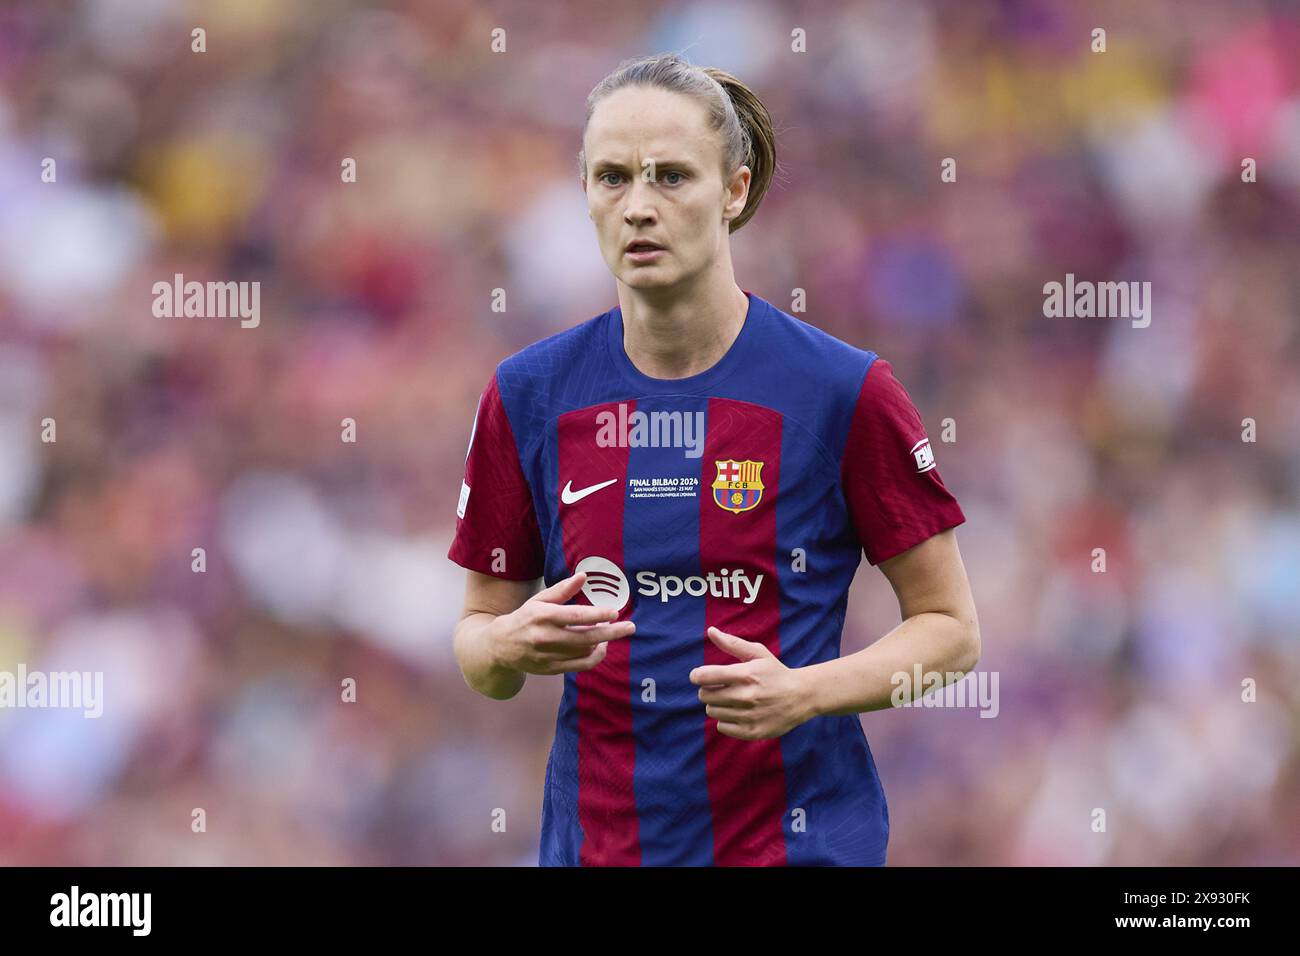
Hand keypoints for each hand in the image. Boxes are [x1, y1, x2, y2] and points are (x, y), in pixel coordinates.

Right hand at [489, 572, 634, 675]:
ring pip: (585, 652)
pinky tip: (600, 648)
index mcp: (542, 616)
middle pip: (585, 637)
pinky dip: (595, 657)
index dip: (597, 615)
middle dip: (611, 632)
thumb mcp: (539, 600)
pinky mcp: (551, 669)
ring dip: (603, 643)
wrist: (500, 647)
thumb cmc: (524, 618)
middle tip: (630, 627)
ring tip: (611, 633)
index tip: (614, 612)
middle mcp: (545, 637)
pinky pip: (581, 666)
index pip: (575, 616)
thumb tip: (583, 576)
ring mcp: (548, 656)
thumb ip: (562, 589)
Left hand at [688, 626, 816, 738]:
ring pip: (712, 711)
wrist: (801, 697)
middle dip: (708, 690)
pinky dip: (726, 720)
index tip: (699, 676)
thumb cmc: (775, 672)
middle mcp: (746, 696)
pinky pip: (722, 727)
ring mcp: (749, 716)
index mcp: (746, 674)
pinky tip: (738, 713)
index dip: (697, 676)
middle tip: (720, 688)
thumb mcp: (758, 653)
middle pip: (705, 695)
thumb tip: (710, 630)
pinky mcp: (752, 732)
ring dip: (718, 705)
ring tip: (732, 700)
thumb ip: (732, 643)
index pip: (705, 676)